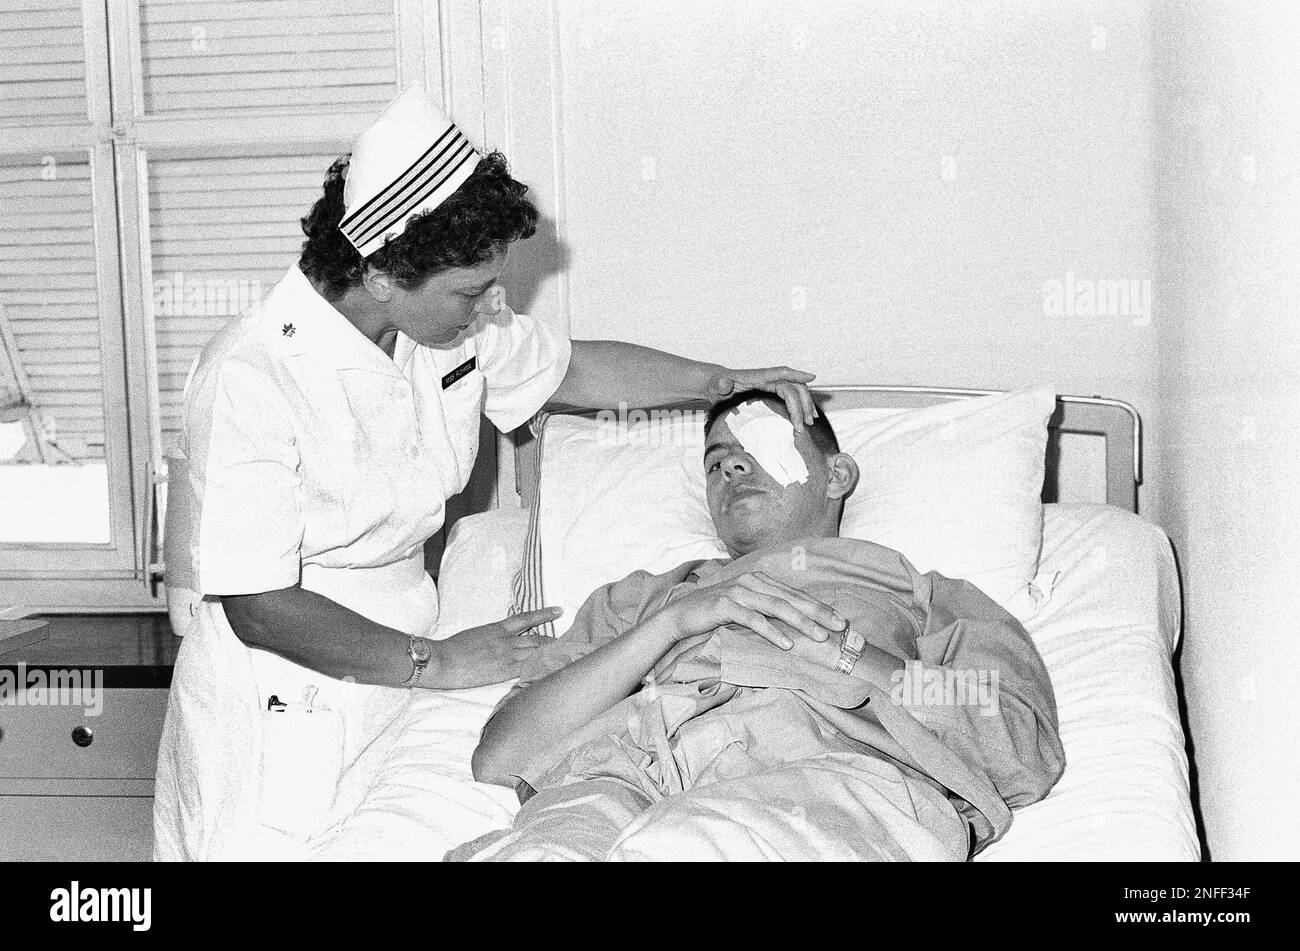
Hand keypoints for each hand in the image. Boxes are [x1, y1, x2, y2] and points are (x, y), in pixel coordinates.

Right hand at [422, 607, 561, 688]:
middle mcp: (505, 641)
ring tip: (566, 654)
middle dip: (553, 639)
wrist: (441, 660)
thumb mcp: (474, 635)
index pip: (526, 618)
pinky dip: (540, 667)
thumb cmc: (451, 648)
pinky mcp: (503, 672)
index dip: (544, 614)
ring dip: (551, 653)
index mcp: (497, 629)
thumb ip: (490, 637)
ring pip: (535, 652)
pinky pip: (528, 668)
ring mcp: (506, 656)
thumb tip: (498, 640)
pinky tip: (551, 668)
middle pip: (537, 638)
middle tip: (570, 638)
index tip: (558, 610)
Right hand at [656, 572, 845, 649]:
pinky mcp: (724, 605)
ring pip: (776, 607)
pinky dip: (771, 631)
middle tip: (839, 627)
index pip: (796, 594)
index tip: (840, 621)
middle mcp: (752, 581)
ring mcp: (738, 591)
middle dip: (818, 613)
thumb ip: (767, 609)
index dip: (819, 606)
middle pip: (791, 598)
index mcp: (760, 580)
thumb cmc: (716, 614)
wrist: (680, 615)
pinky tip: (786, 643)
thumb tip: (797, 623)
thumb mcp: (745, 608)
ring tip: (819, 636)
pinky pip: (753, 619)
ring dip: (800, 622)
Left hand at [706, 366, 817, 432]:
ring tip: (807, 424)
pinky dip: (799, 407)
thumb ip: (719, 384)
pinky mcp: (771, 392)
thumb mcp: (715, 385)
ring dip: (804, 407)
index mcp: (757, 376)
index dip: (797, 374)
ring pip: (795, 392)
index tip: (812, 377)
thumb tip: (725, 383)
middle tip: (804, 425)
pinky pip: (790, 397)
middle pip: (793, 386)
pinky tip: (804, 418)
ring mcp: (770, 385)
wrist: (715, 384)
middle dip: (802, 404)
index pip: (781, 373)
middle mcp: (767, 379)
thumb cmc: (715, 385)